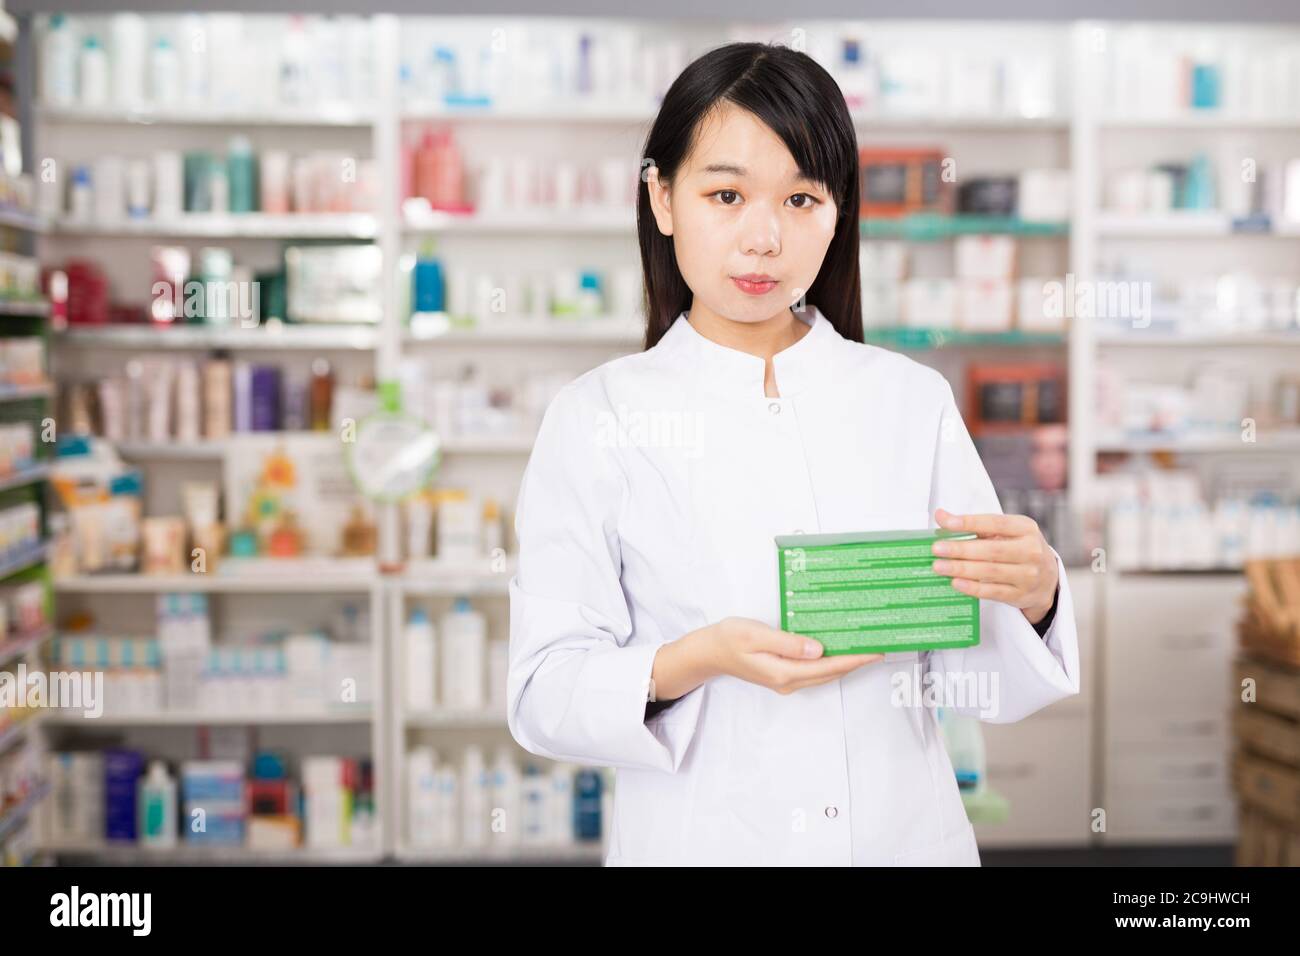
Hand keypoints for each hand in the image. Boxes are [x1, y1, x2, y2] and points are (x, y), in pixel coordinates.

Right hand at [700, 617, 881, 694]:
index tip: (875, 650)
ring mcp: (786, 680)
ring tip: (864, 647)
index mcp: (784, 672)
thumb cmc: (728, 639)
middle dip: (856, 661)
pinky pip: (814, 670)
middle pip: (831, 673)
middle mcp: (788, 681)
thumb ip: (787, 642)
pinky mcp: (783, 674)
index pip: (829, 666)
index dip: (855, 659)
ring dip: (845, 662)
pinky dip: (830, 661)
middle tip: (878, 646)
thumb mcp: (756, 634)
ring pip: (824, 673)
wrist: (708, 653)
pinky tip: (836, 649)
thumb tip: (818, 649)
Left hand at [930, 508, 1058, 625]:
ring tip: (939, 566)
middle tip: (937, 549)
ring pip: (991, 571)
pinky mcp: (1020, 595)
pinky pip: (993, 592)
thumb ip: (975, 525)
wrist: (1047, 579)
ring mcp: (1028, 575)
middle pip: (992, 550)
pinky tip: (955, 583)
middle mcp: (1031, 551)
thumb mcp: (1006, 533)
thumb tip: (941, 516)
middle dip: (961, 549)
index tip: (946, 522)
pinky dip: (972, 588)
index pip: (996, 523)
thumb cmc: (1018, 549)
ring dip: (962, 569)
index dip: (970, 523)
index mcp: (1026, 528)